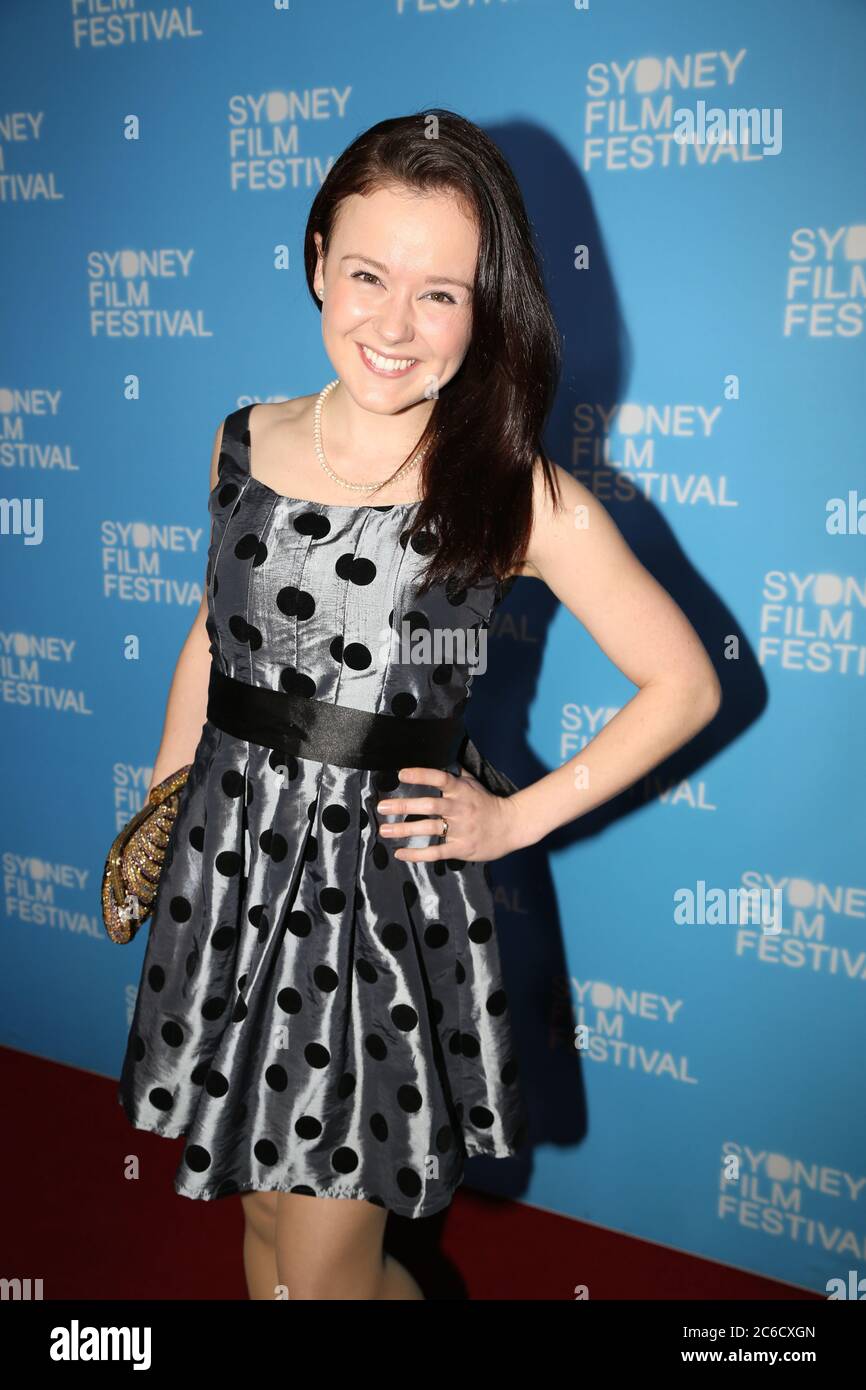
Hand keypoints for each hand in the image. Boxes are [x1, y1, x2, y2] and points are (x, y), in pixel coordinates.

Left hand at [376, 765, 521, 862]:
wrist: (511, 826)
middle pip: (430, 805)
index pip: (440, 778)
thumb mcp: (473, 783)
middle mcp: (460, 808)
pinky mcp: (461, 848)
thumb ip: (455, 771)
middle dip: (404, 806)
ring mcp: (461, 830)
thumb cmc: (487, 802)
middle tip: (382, 807)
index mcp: (461, 790)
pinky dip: (417, 854)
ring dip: (404, 830)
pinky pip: (436, 852)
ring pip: (429, 829)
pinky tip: (400, 853)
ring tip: (384, 831)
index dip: (421, 775)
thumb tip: (441, 752)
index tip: (401, 773)